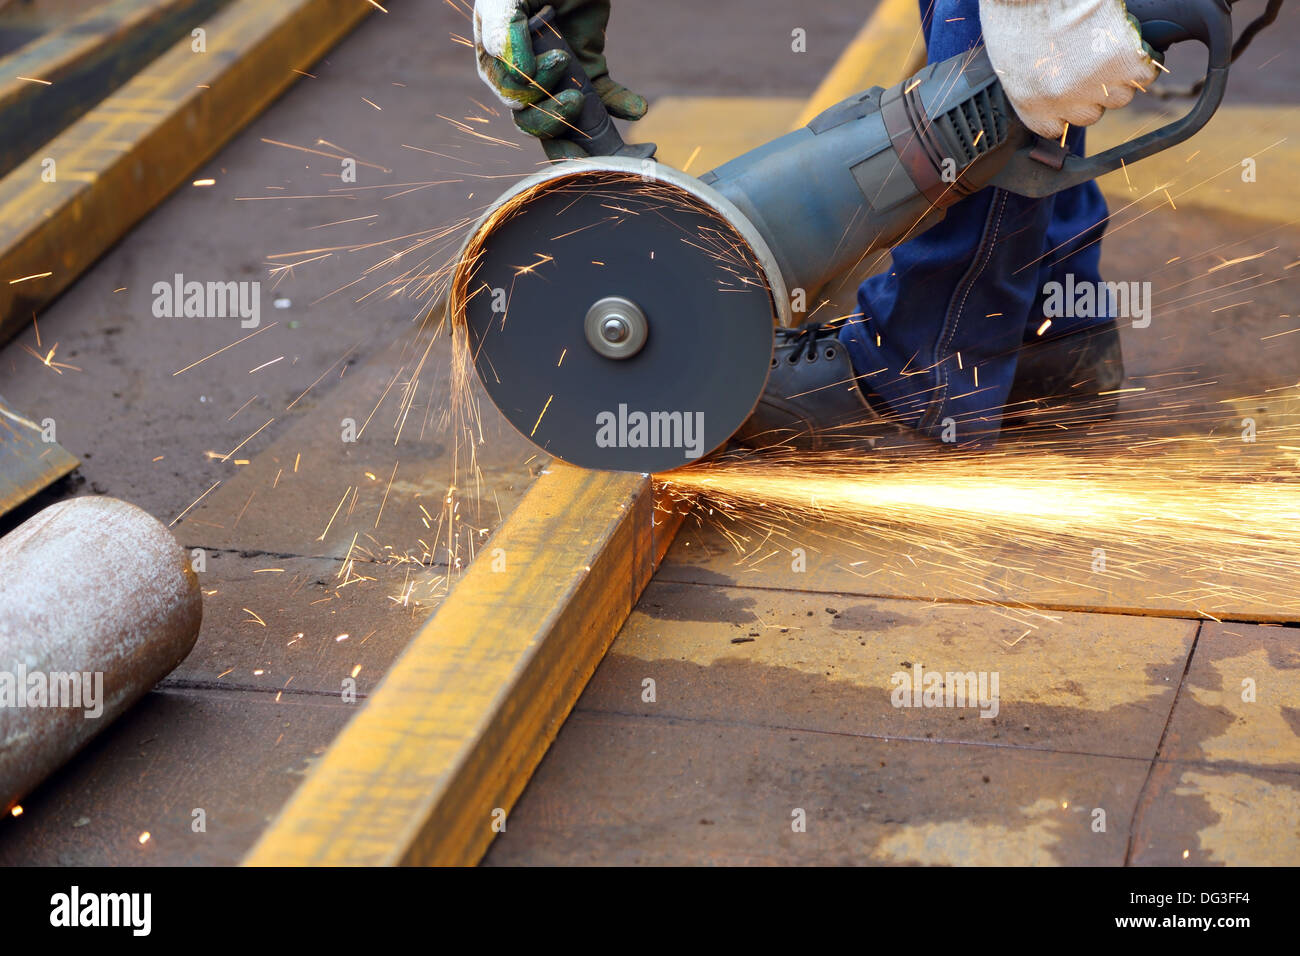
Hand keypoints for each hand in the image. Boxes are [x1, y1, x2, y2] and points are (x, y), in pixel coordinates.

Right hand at [473, 0, 647, 158]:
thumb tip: (519, 75)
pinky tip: (638, 108)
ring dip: (581, 124)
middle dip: (554, 118)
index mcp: (498, 65)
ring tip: (585, 101)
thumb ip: (502, 30)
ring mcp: (559, 80)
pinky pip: (605, 99)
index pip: (513, 99)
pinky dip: (622, 105)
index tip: (559, 61)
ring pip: (567, 121)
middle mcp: (526, 80)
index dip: (532, 94)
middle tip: (575, 99)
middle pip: (535, 121)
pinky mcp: (589, 74)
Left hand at [979, 0, 1160, 137]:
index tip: (1071, 94)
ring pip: (1121, 95)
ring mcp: (1096, 84)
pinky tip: (1138, 45)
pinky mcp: (1123, 61)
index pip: (1056, 128)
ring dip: (1121, 75)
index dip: (1066, 109)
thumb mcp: (1011, 60)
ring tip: (1114, 49)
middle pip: (1092, 113)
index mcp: (1032, 106)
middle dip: (1093, 92)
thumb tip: (1049, 84)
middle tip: (1091, 62)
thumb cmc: (1016, 12)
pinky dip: (1147, 59)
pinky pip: (1146, 72)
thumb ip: (1032, 82)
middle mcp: (1064, 103)